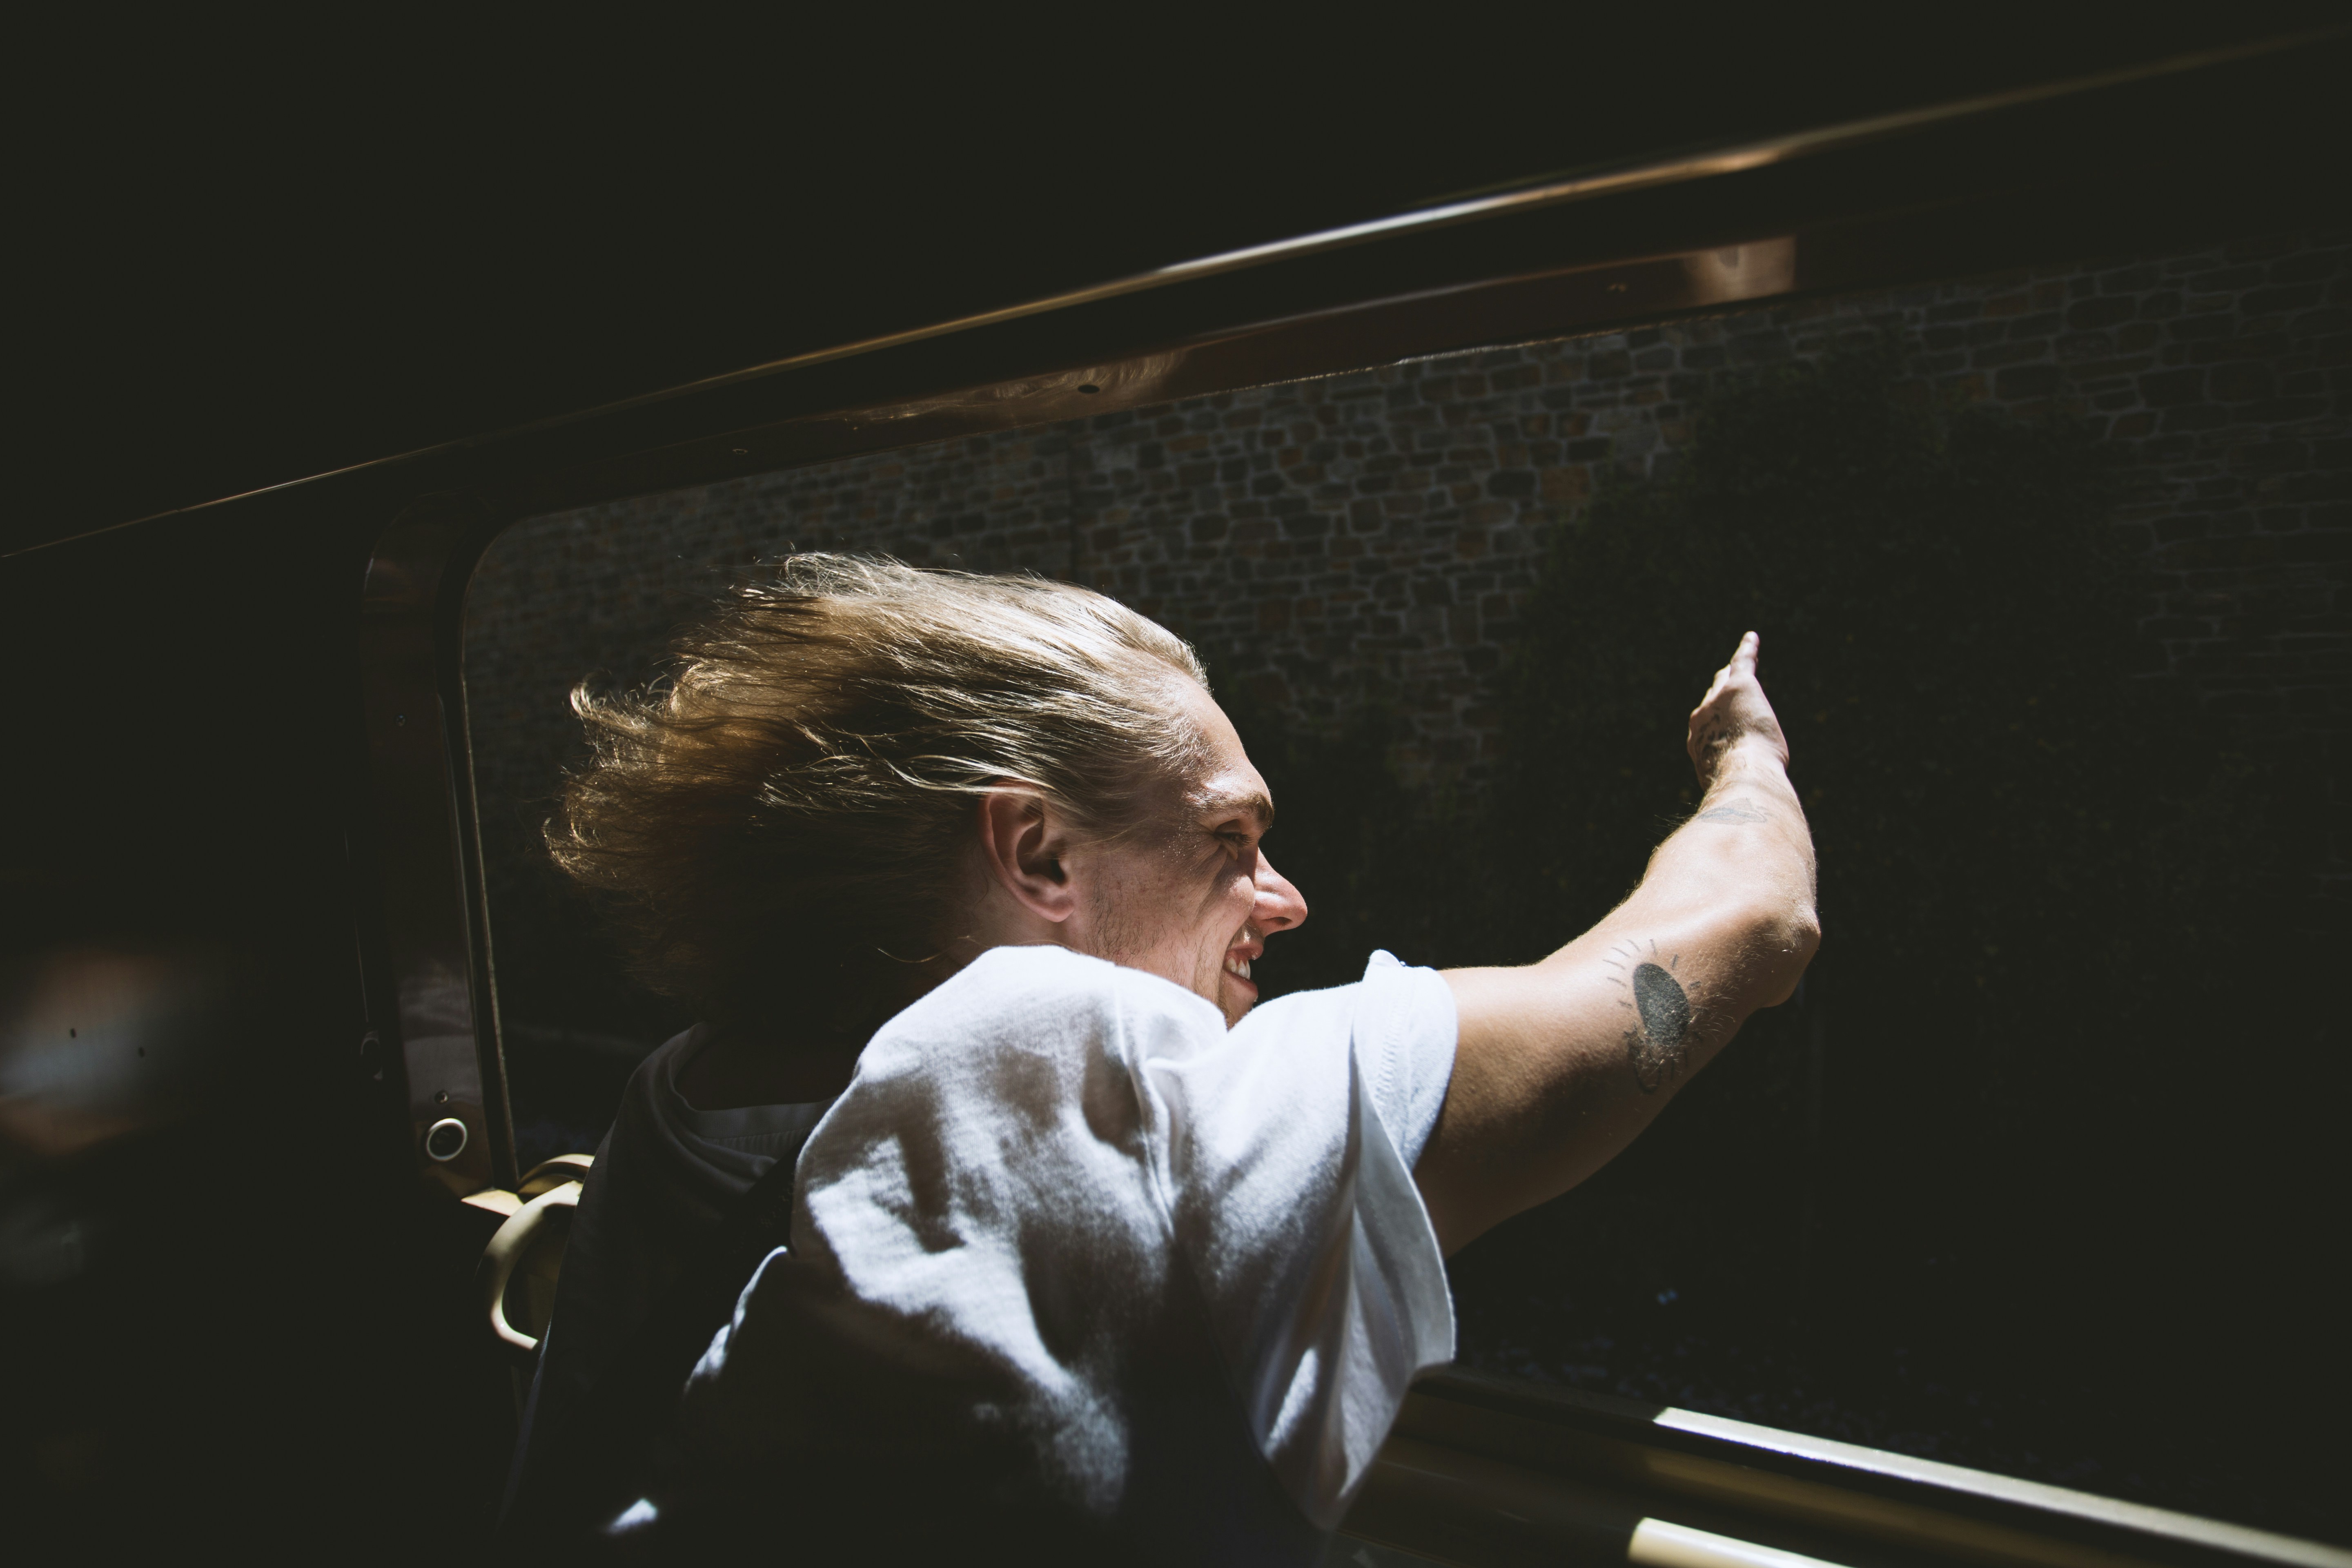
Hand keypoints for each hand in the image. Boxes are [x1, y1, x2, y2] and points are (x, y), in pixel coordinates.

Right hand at [1686, 631, 1788, 786]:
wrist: (1744, 774)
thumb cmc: (1742, 785)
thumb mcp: (1733, 783)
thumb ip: (1732, 774)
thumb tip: (1743, 787)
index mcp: (1698, 742)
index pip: (1707, 725)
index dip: (1717, 722)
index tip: (1723, 725)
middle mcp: (1702, 718)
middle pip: (1711, 697)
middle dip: (1718, 692)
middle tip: (1726, 683)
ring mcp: (1719, 700)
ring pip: (1724, 679)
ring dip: (1732, 671)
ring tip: (1741, 660)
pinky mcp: (1740, 685)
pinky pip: (1743, 661)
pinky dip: (1747, 649)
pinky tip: (1752, 638)